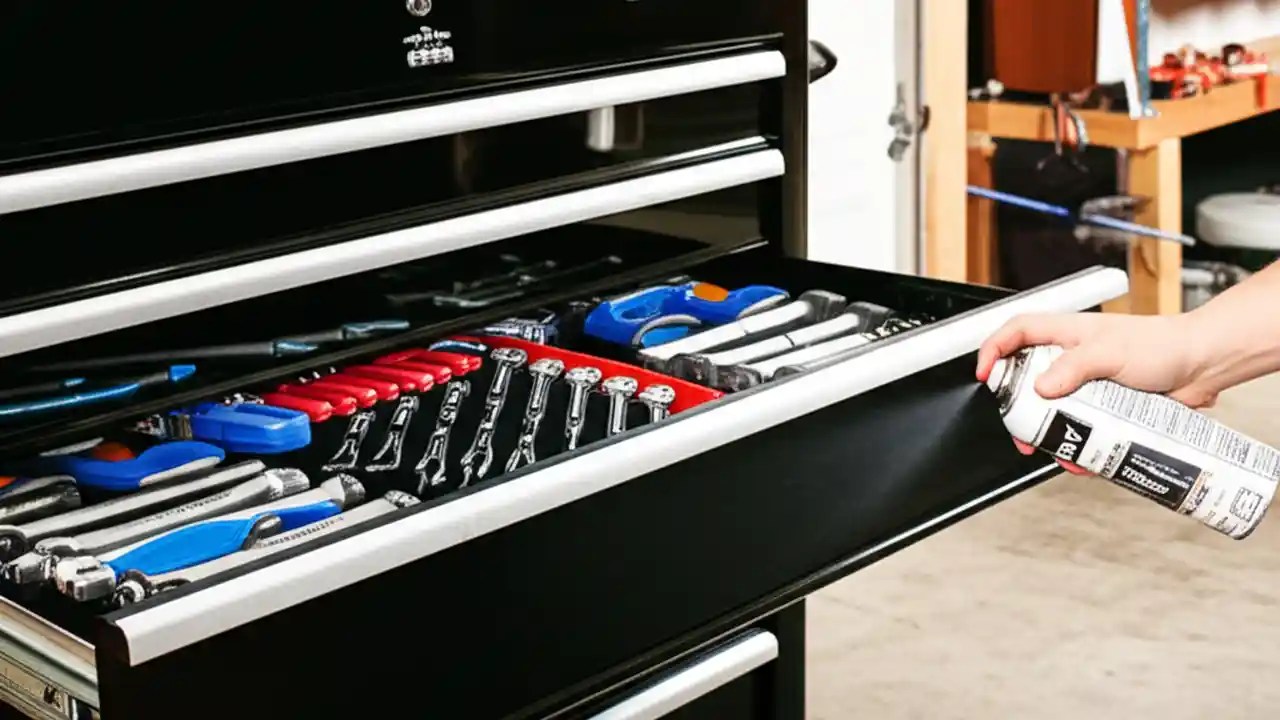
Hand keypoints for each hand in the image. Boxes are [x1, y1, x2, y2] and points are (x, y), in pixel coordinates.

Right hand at [976, 312, 1213, 472]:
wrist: (1202, 366)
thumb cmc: (1162, 345)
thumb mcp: (1110, 352)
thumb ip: (1073, 367)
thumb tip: (1042, 388)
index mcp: (1066, 334)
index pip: (1016, 333)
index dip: (993, 350)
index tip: (985, 376)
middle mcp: (1071, 359)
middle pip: (1027, 380)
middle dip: (1018, 408)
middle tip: (1019, 428)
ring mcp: (1087, 386)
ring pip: (1053, 412)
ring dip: (1051, 434)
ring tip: (1056, 450)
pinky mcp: (1105, 409)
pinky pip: (1082, 431)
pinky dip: (1080, 448)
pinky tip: (1085, 459)